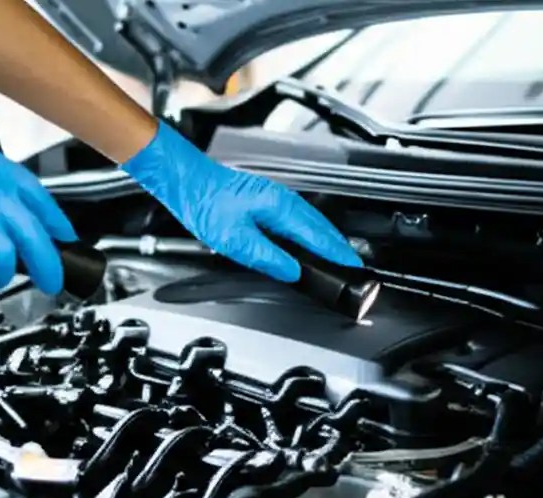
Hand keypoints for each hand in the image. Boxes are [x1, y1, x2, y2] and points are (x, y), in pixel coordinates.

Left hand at [120, 122, 361, 281]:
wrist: (188, 182)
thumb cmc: (206, 204)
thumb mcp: (235, 241)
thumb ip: (268, 258)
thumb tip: (291, 271)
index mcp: (280, 208)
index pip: (318, 236)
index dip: (337, 254)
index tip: (351, 267)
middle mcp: (283, 199)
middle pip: (321, 226)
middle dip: (338, 247)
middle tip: (353, 266)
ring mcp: (277, 197)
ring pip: (312, 220)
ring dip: (327, 239)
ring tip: (338, 256)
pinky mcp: (269, 199)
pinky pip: (301, 217)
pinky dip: (312, 231)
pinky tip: (310, 240)